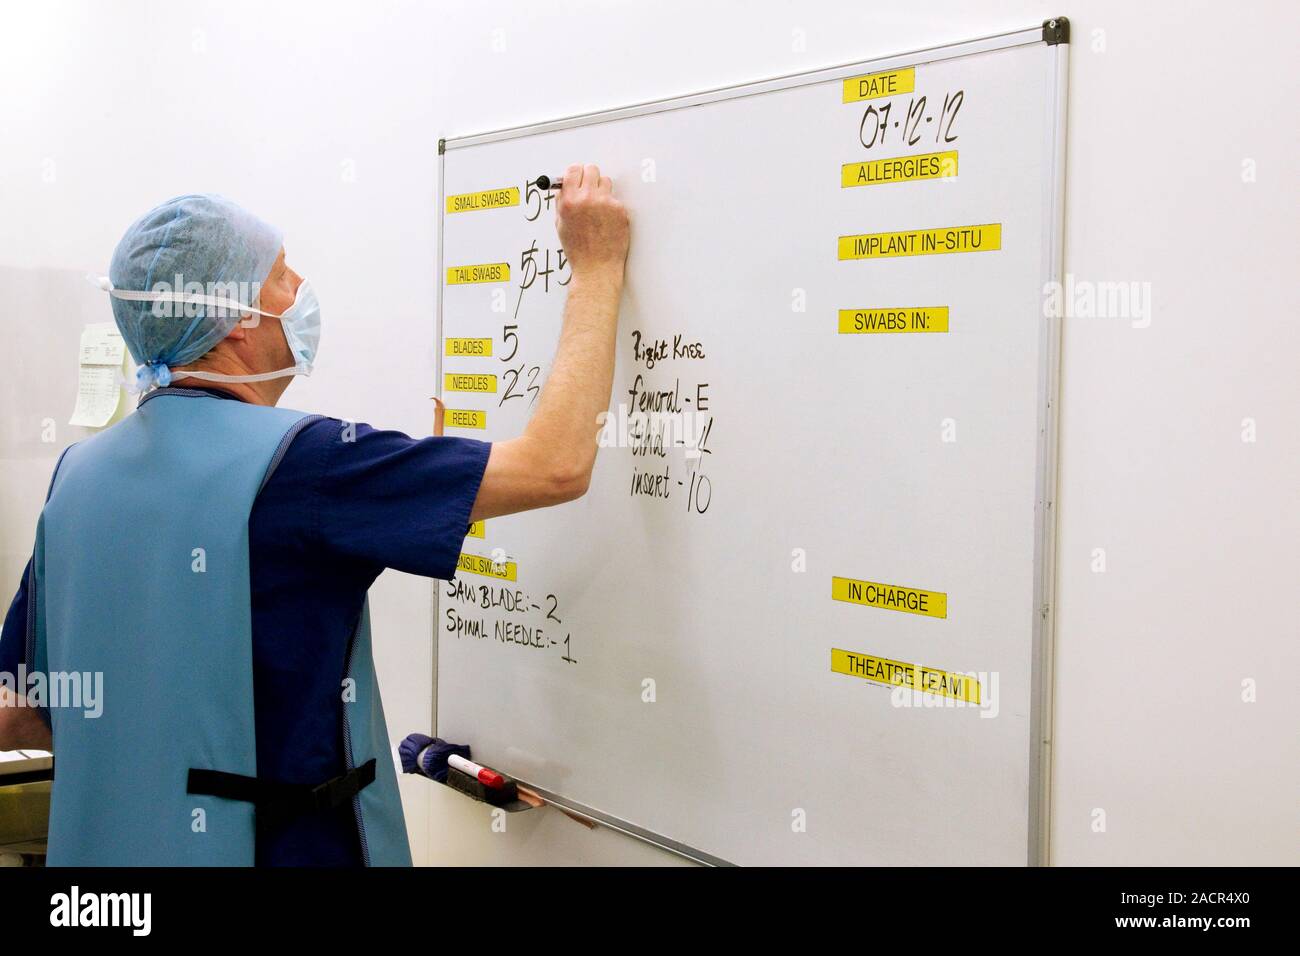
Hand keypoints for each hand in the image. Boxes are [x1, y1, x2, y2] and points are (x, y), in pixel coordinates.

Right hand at [555, 163, 629, 282]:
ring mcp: (605, 203)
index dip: (576, 173)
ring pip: (606, 181)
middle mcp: (587, 199)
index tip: (578, 176)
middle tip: (589, 188)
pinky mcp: (619, 210)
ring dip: (602, 190)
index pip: (573, 170)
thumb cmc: (579, 251)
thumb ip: (561, 203)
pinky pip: (615, 199)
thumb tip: (564, 187)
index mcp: (569, 201)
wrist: (596, 267)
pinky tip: (607, 221)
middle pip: (591, 169)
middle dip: (589, 177)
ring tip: (598, 207)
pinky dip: (612, 207)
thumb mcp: (561, 225)